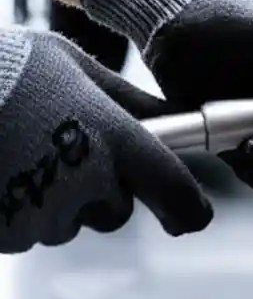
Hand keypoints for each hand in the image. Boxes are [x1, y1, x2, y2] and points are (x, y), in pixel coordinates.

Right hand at [0, 29, 211, 252]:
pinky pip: (23, 230)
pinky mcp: (3, 232)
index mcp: (117, 140)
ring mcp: (40, 213)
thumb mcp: (76, 68)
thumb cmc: (8, 66)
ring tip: (19, 150)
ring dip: (53, 199)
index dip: (188, 210)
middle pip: (115, 212)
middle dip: (100, 191)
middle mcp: (87, 183)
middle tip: (64, 150)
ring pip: (66, 222)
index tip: (188, 214)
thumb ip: (131, 102)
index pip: (177, 196)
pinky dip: (15, 209)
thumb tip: (176, 121)